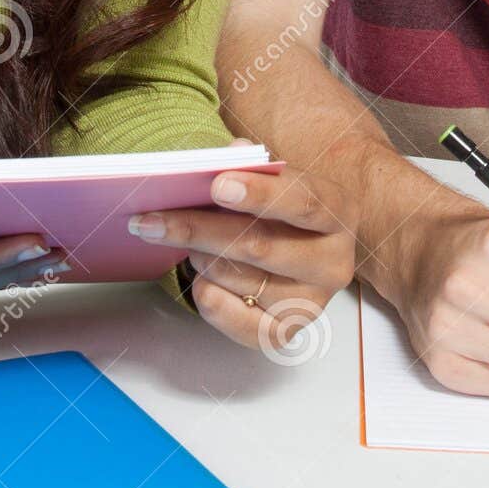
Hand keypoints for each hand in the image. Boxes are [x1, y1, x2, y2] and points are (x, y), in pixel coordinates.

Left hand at [126, 162, 355, 352]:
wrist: (303, 252)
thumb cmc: (281, 210)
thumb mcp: (276, 180)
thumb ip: (252, 165)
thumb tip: (229, 154)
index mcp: (338, 212)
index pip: (303, 202)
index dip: (260, 193)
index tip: (217, 185)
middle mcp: (333, 263)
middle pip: (259, 246)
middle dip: (199, 229)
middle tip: (150, 220)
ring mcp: (311, 303)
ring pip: (236, 278)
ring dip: (198, 255)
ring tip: (185, 241)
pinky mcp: (285, 333)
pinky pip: (230, 316)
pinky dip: (206, 292)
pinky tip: (200, 276)